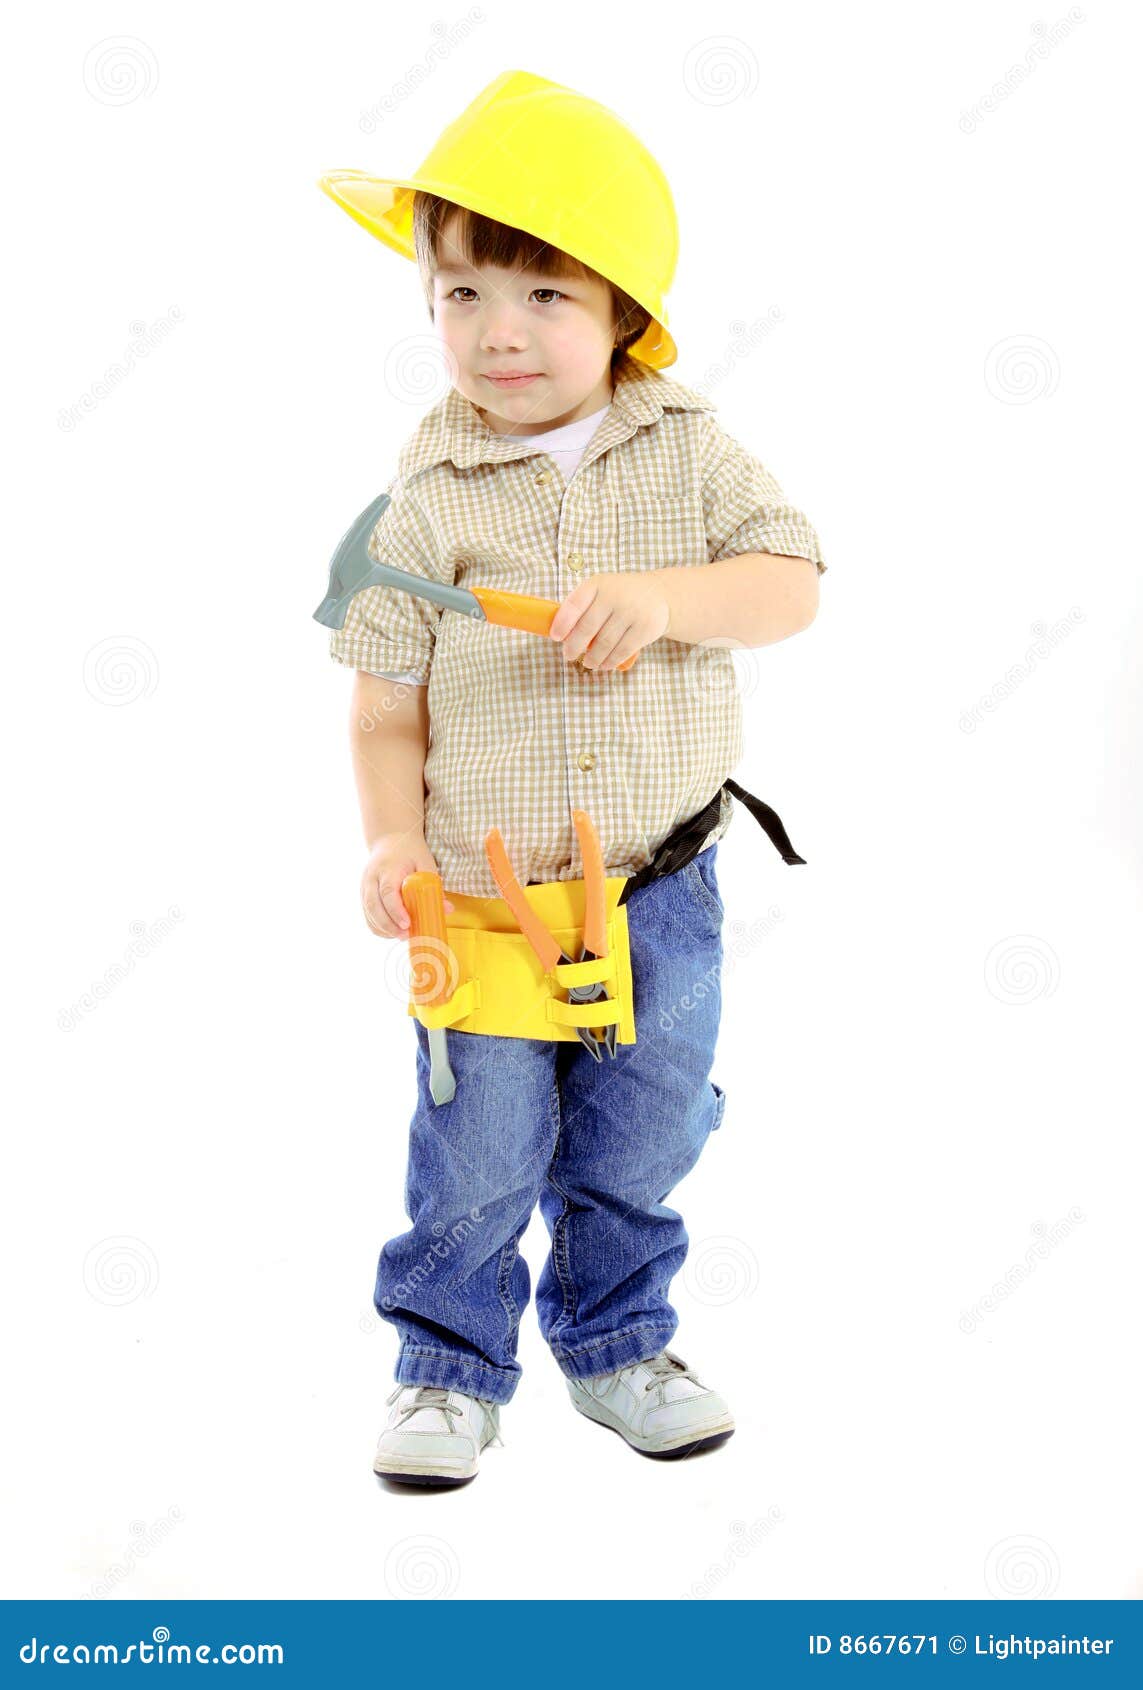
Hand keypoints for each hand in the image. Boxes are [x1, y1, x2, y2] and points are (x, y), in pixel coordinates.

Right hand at [361, 833, 454, 938]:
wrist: (389, 839)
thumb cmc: (409, 852)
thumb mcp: (425, 862)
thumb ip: (434, 885)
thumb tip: (447, 909)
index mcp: (387, 868)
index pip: (388, 892)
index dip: (396, 910)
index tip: (407, 923)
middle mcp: (371, 878)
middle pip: (374, 906)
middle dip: (388, 925)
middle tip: (405, 935)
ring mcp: (364, 886)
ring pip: (368, 912)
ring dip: (383, 928)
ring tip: (400, 935)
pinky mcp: (363, 893)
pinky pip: (367, 914)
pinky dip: (377, 926)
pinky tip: (391, 932)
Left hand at [548, 573, 669, 670]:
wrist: (658, 593)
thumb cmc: (621, 595)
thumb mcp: (601, 590)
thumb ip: (582, 607)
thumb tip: (561, 634)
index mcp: (598, 584)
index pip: (575, 604)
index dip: (563, 622)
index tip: (555, 637)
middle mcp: (614, 596)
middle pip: (587, 628)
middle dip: (574, 646)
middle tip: (568, 655)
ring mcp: (632, 612)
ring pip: (604, 643)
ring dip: (592, 658)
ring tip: (588, 662)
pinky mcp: (645, 627)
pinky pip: (622, 651)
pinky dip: (610, 661)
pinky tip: (604, 665)